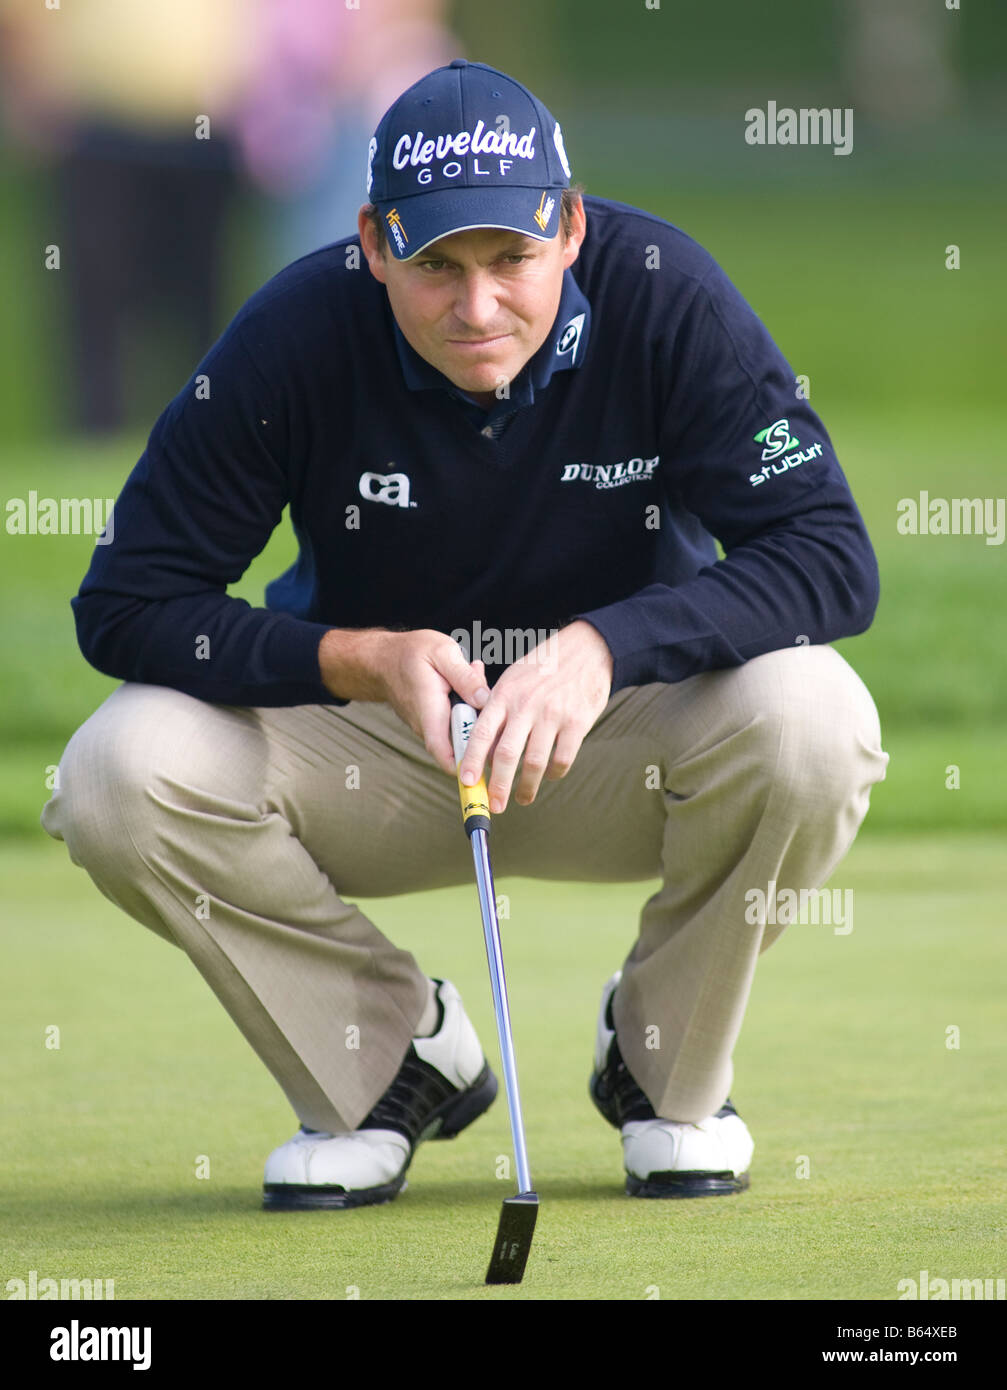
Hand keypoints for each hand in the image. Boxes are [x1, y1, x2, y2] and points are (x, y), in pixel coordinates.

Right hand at [318, 627, 488, 774]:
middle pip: (462, 739)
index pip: (444, 752)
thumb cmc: (410, 652)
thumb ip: (465, 677)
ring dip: (473, 705)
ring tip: (472, 673)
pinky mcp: (432, 722)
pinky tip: (465, 678)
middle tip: (481, 681)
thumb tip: (485, 700)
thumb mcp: (443, 652)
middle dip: (481, 715)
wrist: (383, 657)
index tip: (486, 756)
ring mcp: (428, 726)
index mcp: (429, 711)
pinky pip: (454, 720)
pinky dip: (465, 702)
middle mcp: (426, 725)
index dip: (466, 761)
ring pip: (460, 727)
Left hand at [457, 621, 613, 812]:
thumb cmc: (543, 668)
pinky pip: (562, 759)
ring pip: (535, 763)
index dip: (471, 760)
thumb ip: (496, 712)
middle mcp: (526, 705)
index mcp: (505, 694)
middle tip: (494, 805)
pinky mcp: (577, 723)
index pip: (482, 732)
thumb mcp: (512, 680)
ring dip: (526, 787)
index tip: (465, 781)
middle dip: (497, 785)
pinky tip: (548, 776)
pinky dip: (553, 774)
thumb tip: (483, 752)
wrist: (587, 650)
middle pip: (506, 755)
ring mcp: (553, 715)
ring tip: (522, 798)